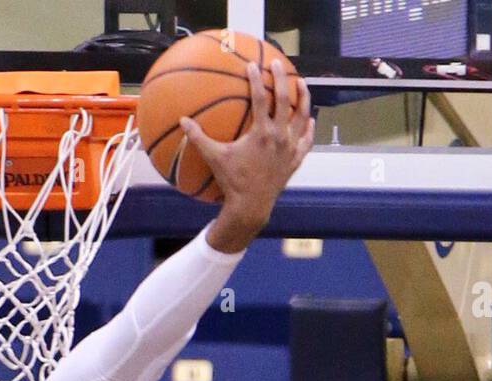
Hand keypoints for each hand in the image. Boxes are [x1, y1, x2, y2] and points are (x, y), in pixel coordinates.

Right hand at [180, 60, 315, 253]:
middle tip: (280, 63)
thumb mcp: (214, 158)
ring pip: (302, 116)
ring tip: (301, 83)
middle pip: (285, 100)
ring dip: (303, 98)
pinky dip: (308, 128)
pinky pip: (306, 140)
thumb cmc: (232, 181)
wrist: (251, 207)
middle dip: (282, 79)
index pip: (260, 98)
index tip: (252, 65)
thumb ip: (199, 138)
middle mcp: (279, 136)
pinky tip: (309, 120)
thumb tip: (183, 120)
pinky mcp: (295, 160)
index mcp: (261, 133)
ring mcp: (290, 148)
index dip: (256, 79)